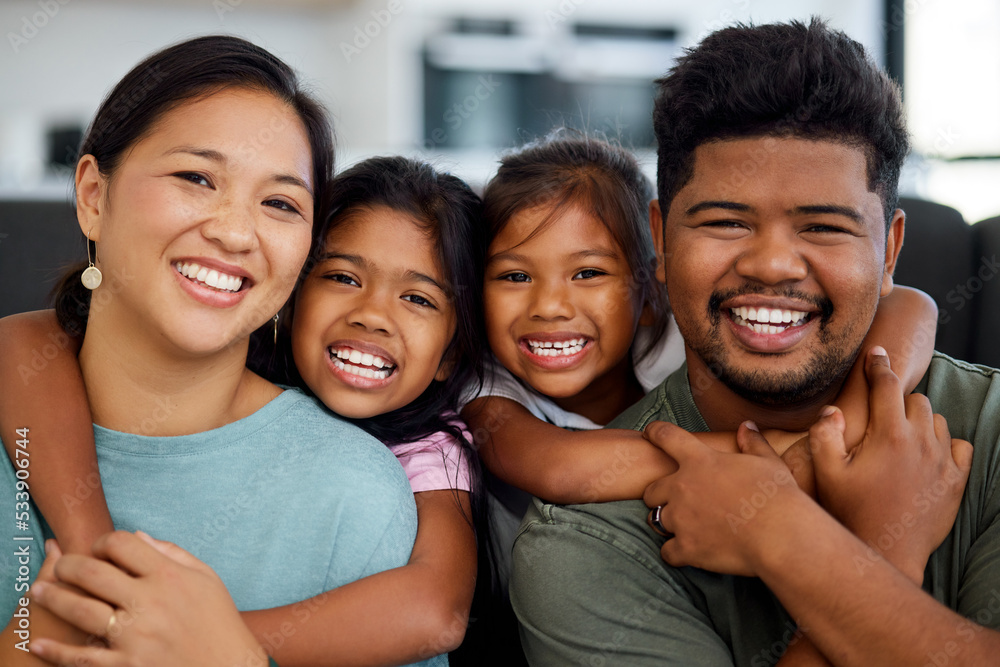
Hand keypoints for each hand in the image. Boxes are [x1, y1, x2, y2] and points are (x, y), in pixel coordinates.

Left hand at [28, 531, 265, 666]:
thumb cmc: (220, 621)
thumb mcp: (206, 578)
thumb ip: (172, 553)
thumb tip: (137, 536)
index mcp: (169, 576)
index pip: (122, 544)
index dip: (102, 541)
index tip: (97, 549)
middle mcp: (149, 602)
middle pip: (92, 572)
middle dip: (68, 565)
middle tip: (59, 567)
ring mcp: (135, 636)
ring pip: (80, 610)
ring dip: (52, 598)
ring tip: (37, 592)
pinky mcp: (127, 665)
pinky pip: (82, 657)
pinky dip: (56, 651)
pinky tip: (38, 642)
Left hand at [642, 421, 808, 575]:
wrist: (782, 536)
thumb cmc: (778, 496)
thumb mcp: (769, 462)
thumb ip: (753, 443)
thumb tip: (747, 426)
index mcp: (699, 460)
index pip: (666, 436)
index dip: (656, 431)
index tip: (650, 432)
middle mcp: (682, 487)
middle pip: (651, 490)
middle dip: (660, 495)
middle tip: (679, 501)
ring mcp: (681, 519)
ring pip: (656, 520)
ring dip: (669, 524)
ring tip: (688, 528)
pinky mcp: (687, 548)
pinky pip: (667, 552)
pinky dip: (676, 553)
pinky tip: (689, 552)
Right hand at [809, 348, 972, 583]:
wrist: (887, 552)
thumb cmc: (851, 512)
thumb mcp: (826, 474)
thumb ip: (825, 435)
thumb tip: (833, 410)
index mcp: (888, 436)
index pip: (887, 385)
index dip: (879, 365)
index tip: (876, 352)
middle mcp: (921, 443)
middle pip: (916, 400)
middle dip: (897, 400)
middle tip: (879, 416)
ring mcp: (943, 462)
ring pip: (938, 420)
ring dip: (920, 421)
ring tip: (900, 437)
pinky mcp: (956, 481)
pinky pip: (961, 446)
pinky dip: (946, 443)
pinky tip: (926, 454)